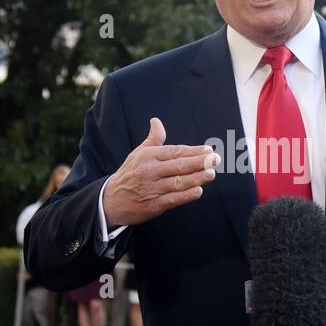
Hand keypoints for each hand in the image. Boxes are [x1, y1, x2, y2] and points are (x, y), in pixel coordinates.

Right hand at [103, 118, 219, 227]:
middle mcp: (150, 171)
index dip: (193, 151)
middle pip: (178, 165)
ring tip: (211, 174)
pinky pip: (172, 199)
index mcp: (148, 156)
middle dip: (199, 162)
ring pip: (178, 182)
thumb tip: (156, 121)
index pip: (175, 151)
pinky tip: (198, 191)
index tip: (208, 150)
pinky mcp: (153, 205)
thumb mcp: (138, 154)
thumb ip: (153, 139)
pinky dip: (186, 196)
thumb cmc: (129, 174)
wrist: (111, 201)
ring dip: (196, 178)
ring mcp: (152, 188)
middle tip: (215, 160)